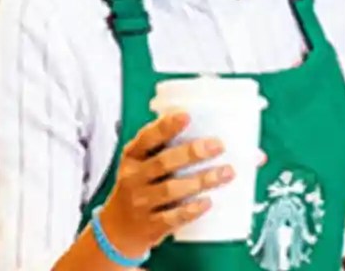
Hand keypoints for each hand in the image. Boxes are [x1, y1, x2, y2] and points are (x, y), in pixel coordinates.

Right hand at [98, 113, 232, 257]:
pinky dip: (191, 210)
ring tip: (227, 172)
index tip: (186, 116)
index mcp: (131, 157)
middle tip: (218, 145)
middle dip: (192, 152)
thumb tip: (207, 132)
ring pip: (171, 189)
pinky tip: (208, 202)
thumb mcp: (140, 165)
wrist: (118, 229)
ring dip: (201, 180)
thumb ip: (164, 150)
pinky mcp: (151, 225)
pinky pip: (172, 217)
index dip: (165, 127)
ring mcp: (141, 203)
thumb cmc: (138, 187)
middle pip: (163, 163)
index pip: (146, 139)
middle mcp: (133, 178)